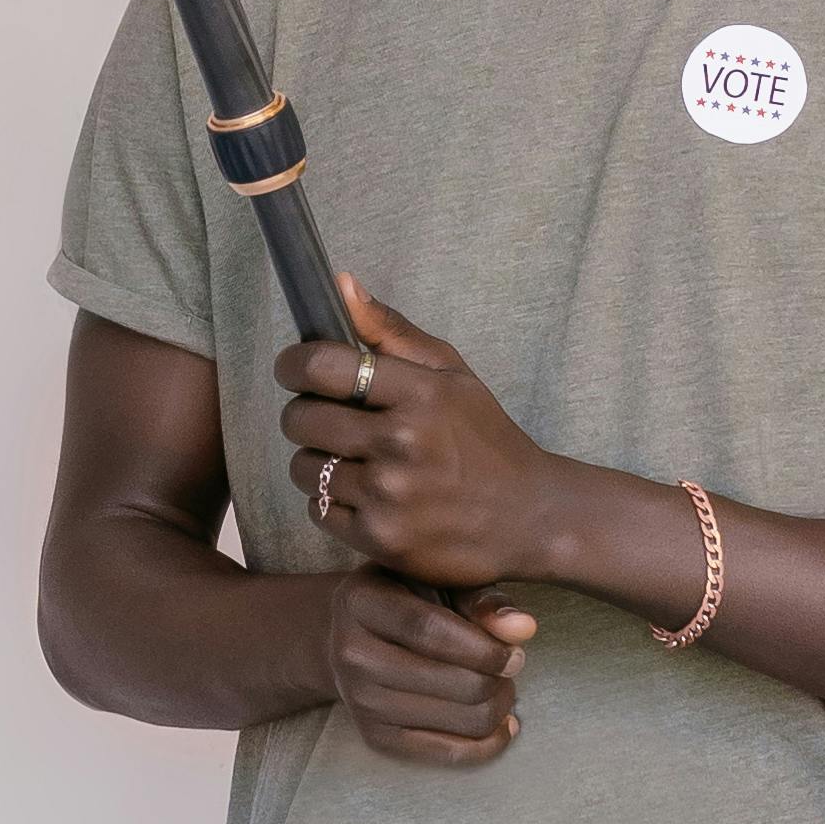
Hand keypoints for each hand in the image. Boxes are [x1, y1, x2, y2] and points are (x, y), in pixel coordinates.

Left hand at [276, 276, 573, 589]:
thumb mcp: (451, 373)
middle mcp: (401, 442)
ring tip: (351, 458)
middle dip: (303, 413)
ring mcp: (390, 495)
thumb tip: (339, 284)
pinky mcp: (381, 539)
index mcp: (419, 393)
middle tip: (327, 417)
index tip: (295, 369)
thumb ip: (390, 329)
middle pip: (300, 418)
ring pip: (303, 466)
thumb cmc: (485, 438)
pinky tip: (363, 494)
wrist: (531, 518)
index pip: (320, 366)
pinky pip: (318, 509)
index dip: (294, 364)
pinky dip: (330, 501)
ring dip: (316, 460)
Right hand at [320, 568, 539, 766]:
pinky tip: (501, 723)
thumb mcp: (434, 580)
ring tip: (500, 686)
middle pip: (455, 682)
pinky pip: (452, 754)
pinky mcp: (376, 737)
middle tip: (511, 665)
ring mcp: (360, 701)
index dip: (484, 648)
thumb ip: (480, 599)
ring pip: (463, 719)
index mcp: (361, 601)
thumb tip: (524, 629)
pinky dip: (490, 742)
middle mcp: (351, 653)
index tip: (516, 653)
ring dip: (498, 706)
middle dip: (499, 678)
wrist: (345, 636)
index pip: (429, 631)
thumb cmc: (405, 598)